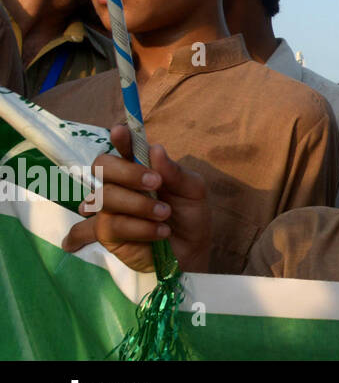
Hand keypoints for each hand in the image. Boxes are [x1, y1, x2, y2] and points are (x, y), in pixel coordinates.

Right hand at [62, 125, 210, 272]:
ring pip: (105, 197)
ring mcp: (109, 209)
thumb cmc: (190, 215)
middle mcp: (120, 185)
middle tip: (156, 183)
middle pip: (102, 167)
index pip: (124, 148)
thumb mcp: (194, 191)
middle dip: (128, 173)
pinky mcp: (106, 234)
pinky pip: (106, 226)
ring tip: (165, 217)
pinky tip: (156, 233)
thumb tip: (155, 149)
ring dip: (139, 206)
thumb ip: (175, 172)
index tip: (121, 131)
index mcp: (141, 168)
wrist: (191, 251)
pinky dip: (135, 228)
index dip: (120, 138)